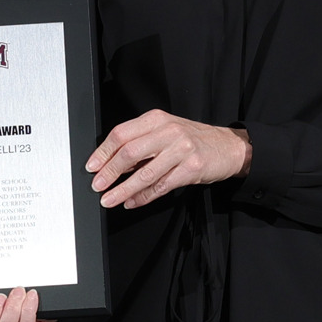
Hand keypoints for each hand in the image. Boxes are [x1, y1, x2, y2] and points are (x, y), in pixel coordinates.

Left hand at [87, 110, 251, 209]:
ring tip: (109, 199)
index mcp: (156, 119)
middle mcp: (169, 132)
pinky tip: (132, 202)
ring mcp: (182, 150)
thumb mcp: (166, 131)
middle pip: (130, 153)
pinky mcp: (192, 168)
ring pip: (145, 173)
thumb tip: (109, 163)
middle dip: (109, 172)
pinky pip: (161, 186)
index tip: (92, 166)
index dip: (103, 152)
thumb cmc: (193, 139)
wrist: (230, 147)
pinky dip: (144, 197)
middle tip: (97, 185)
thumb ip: (140, 143)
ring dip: (123, 189)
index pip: (121, 134)